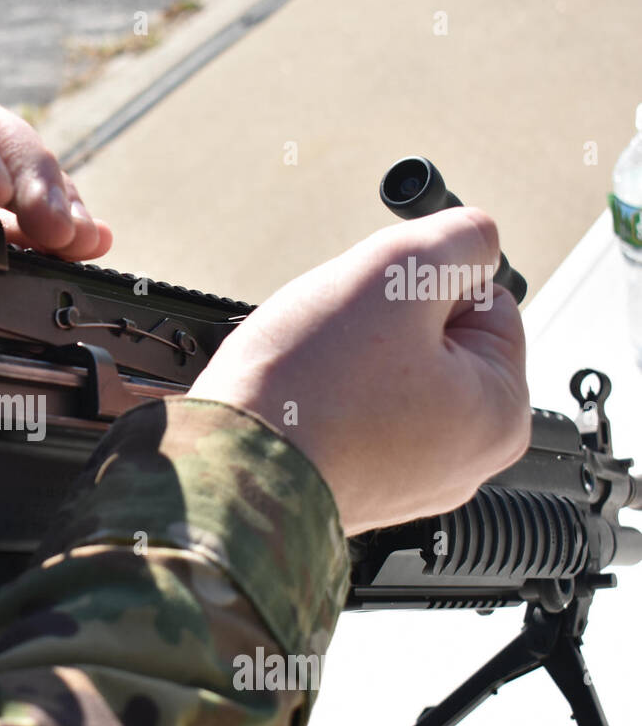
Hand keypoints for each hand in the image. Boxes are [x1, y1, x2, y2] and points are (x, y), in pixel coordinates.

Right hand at [189, 207, 529, 535]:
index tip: (375, 308)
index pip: (484, 300)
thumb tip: (475, 243)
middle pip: (435, 342)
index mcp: (500, 414)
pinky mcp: (355, 488)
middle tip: (338, 341)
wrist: (225, 470)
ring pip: (386, 377)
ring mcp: (408, 481)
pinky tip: (300, 403)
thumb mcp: (399, 271)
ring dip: (349, 359)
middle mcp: (466, 460)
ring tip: (314, 373)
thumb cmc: (308, 386)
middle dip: (384, 325)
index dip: (421, 285)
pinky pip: (350, 416)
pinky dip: (325, 400)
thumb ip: (460, 238)